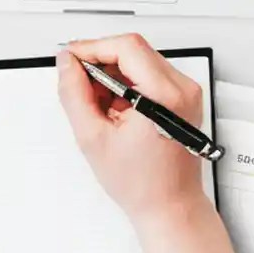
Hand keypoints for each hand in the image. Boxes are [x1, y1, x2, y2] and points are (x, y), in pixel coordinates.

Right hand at [57, 33, 237, 252]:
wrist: (170, 206)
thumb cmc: (142, 184)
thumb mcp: (93, 137)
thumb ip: (74, 94)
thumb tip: (67, 64)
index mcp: (164, 96)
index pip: (125, 47)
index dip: (92, 47)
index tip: (71, 57)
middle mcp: (182, 89)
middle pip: (133, 50)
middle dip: (100, 60)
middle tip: (78, 81)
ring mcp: (186, 93)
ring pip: (140, 60)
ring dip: (112, 72)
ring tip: (97, 103)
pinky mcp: (183, 98)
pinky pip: (149, 74)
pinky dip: (126, 83)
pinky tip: (114, 107)